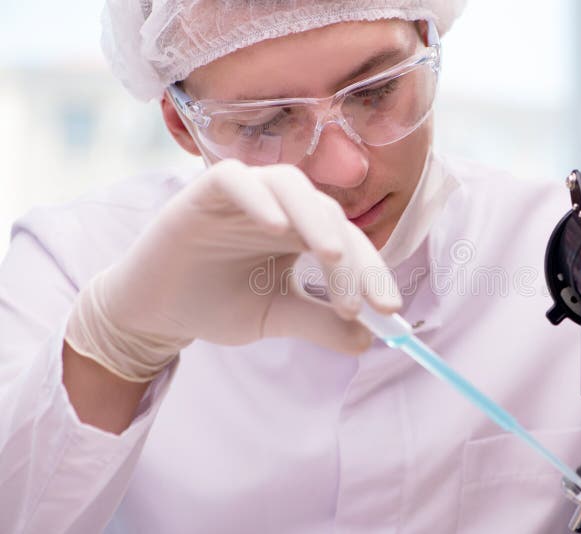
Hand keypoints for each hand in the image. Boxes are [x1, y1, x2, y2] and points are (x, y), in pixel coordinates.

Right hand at [66, 159, 400, 381]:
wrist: (156, 312)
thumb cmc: (216, 305)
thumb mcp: (275, 316)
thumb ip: (320, 323)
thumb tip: (370, 339)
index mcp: (302, 233)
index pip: (349, 240)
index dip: (372, 272)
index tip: (388, 311)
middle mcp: (280, 208)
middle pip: (328, 212)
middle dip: (350, 256)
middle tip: (357, 301)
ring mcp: (244, 196)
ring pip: (290, 184)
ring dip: (314, 218)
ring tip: (328, 257)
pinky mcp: (204, 191)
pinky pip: (235, 179)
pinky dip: (258, 197)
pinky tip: (275, 226)